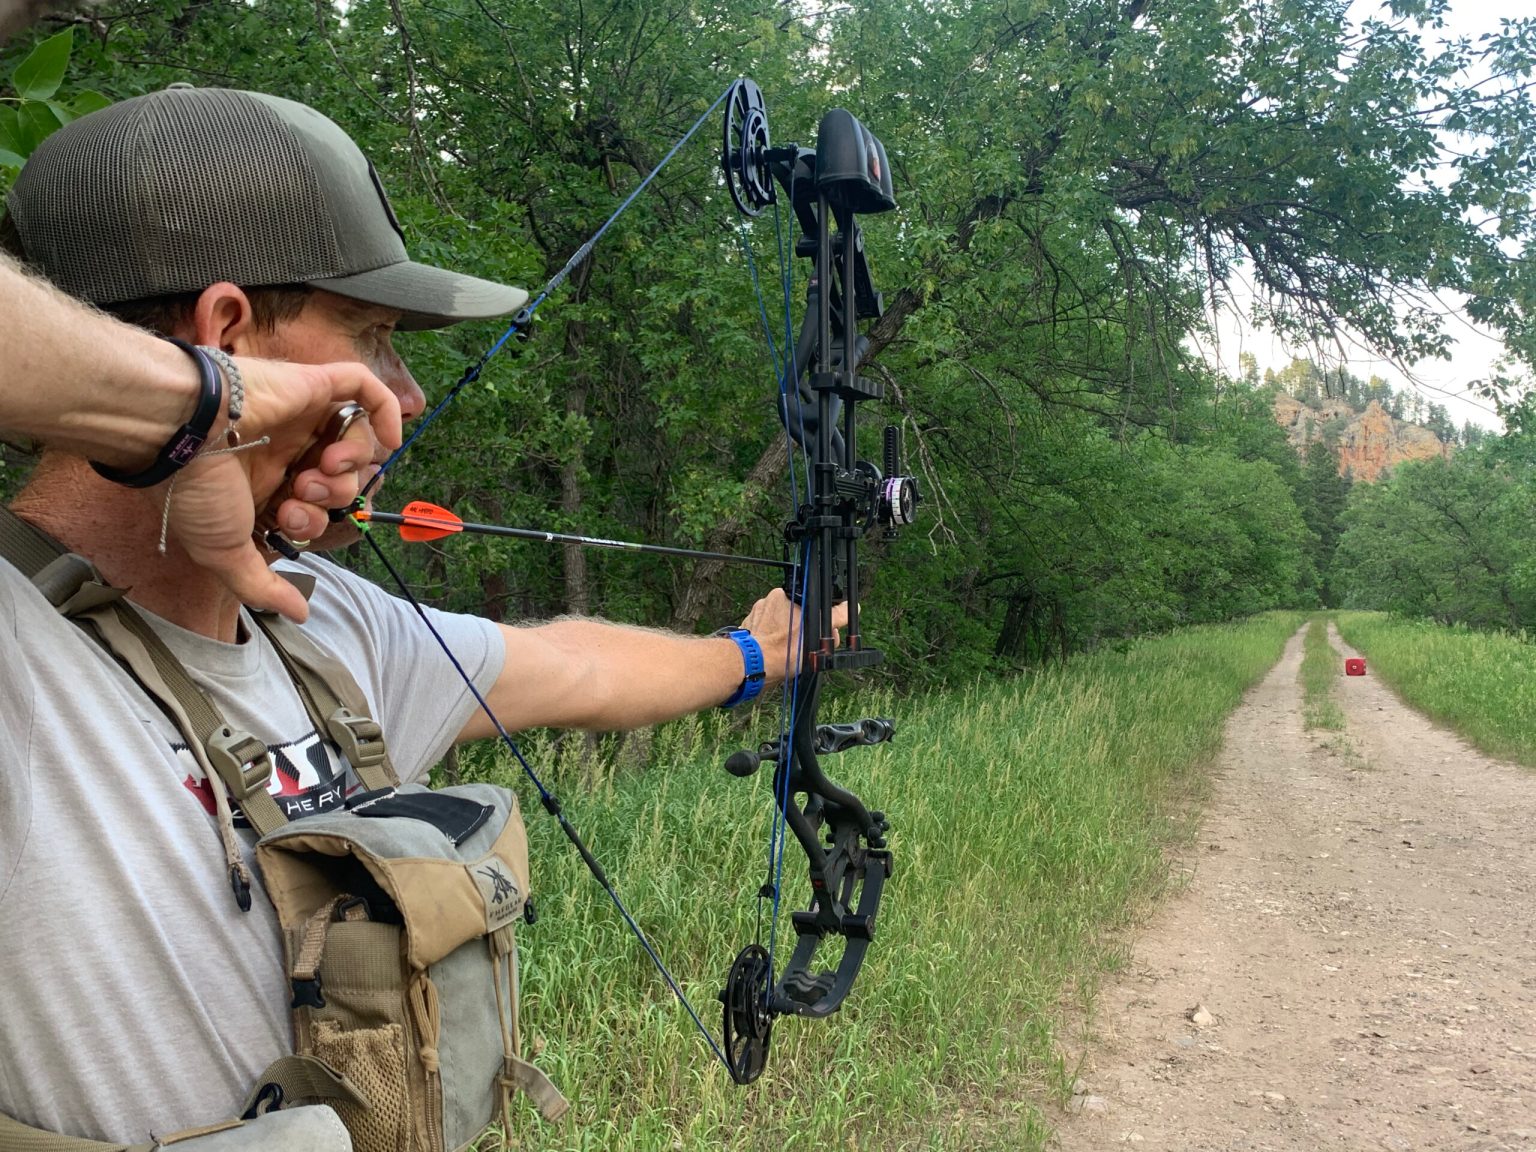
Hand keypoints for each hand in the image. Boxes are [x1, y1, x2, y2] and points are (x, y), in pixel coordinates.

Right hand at [165, 358, 401, 622]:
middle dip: (334, 495)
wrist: (176, 432)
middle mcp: (285, 448)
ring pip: (354, 439)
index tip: (289, 521)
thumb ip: (262, 586)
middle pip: (341, 476)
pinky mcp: (309, 384)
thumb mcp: (226, 553)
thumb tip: (299, 615)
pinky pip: (363, 386)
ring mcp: (300, 415)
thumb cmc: (193, 490)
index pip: (315, 504)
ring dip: (353, 464)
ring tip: (324, 467)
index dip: (315, 520)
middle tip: (304, 492)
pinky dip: (386, 410)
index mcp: (264, 483)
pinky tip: (390, 437)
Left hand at [739, 588, 849, 683]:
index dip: (822, 622)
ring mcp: (757, 614)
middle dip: (807, 631)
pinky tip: (777, 653)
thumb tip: (851, 607)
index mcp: (787, 595)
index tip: (823, 636)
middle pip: (798, 615)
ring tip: (790, 654)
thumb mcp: (816, 635)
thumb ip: (835, 618)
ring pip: (783, 625)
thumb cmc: (782, 651)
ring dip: (790, 638)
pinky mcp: (748, 628)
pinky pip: (768, 632)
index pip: (812, 605)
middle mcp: (770, 601)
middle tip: (808, 648)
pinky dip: (774, 641)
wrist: (750, 666)